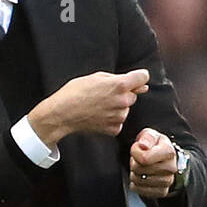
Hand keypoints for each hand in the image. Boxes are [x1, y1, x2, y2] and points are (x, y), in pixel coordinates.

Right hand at [27, 69, 149, 145]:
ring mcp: (119, 116)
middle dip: (122, 94)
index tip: (133, 80)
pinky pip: (118, 121)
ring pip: (125, 109)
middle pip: (132, 95)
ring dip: (116, 107)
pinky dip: (111, 119)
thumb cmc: (76, 92)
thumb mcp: (97, 77)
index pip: (143, 77)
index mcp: (120, 85)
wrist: (62, 114)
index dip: (138, 77)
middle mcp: (122, 101)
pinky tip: (98, 116)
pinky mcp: (114, 129)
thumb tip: (142, 85)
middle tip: (103, 96)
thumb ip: (120, 79)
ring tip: (98, 106)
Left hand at [129, 128, 176, 196]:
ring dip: (135, 174)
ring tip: (141, 167)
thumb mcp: (151, 135)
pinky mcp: (162, 192)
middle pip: (139, 169)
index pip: (144, 158)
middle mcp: (171, 168)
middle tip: (139, 159)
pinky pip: (140, 190)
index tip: (137, 148)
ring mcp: (168, 181)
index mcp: (169, 152)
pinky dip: (136, 184)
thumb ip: (147, 137)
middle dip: (134, 163)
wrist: (165, 160)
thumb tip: (143, 145)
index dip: (135, 152)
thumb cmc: (156, 146)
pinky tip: (142, 177)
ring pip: (138, 180)